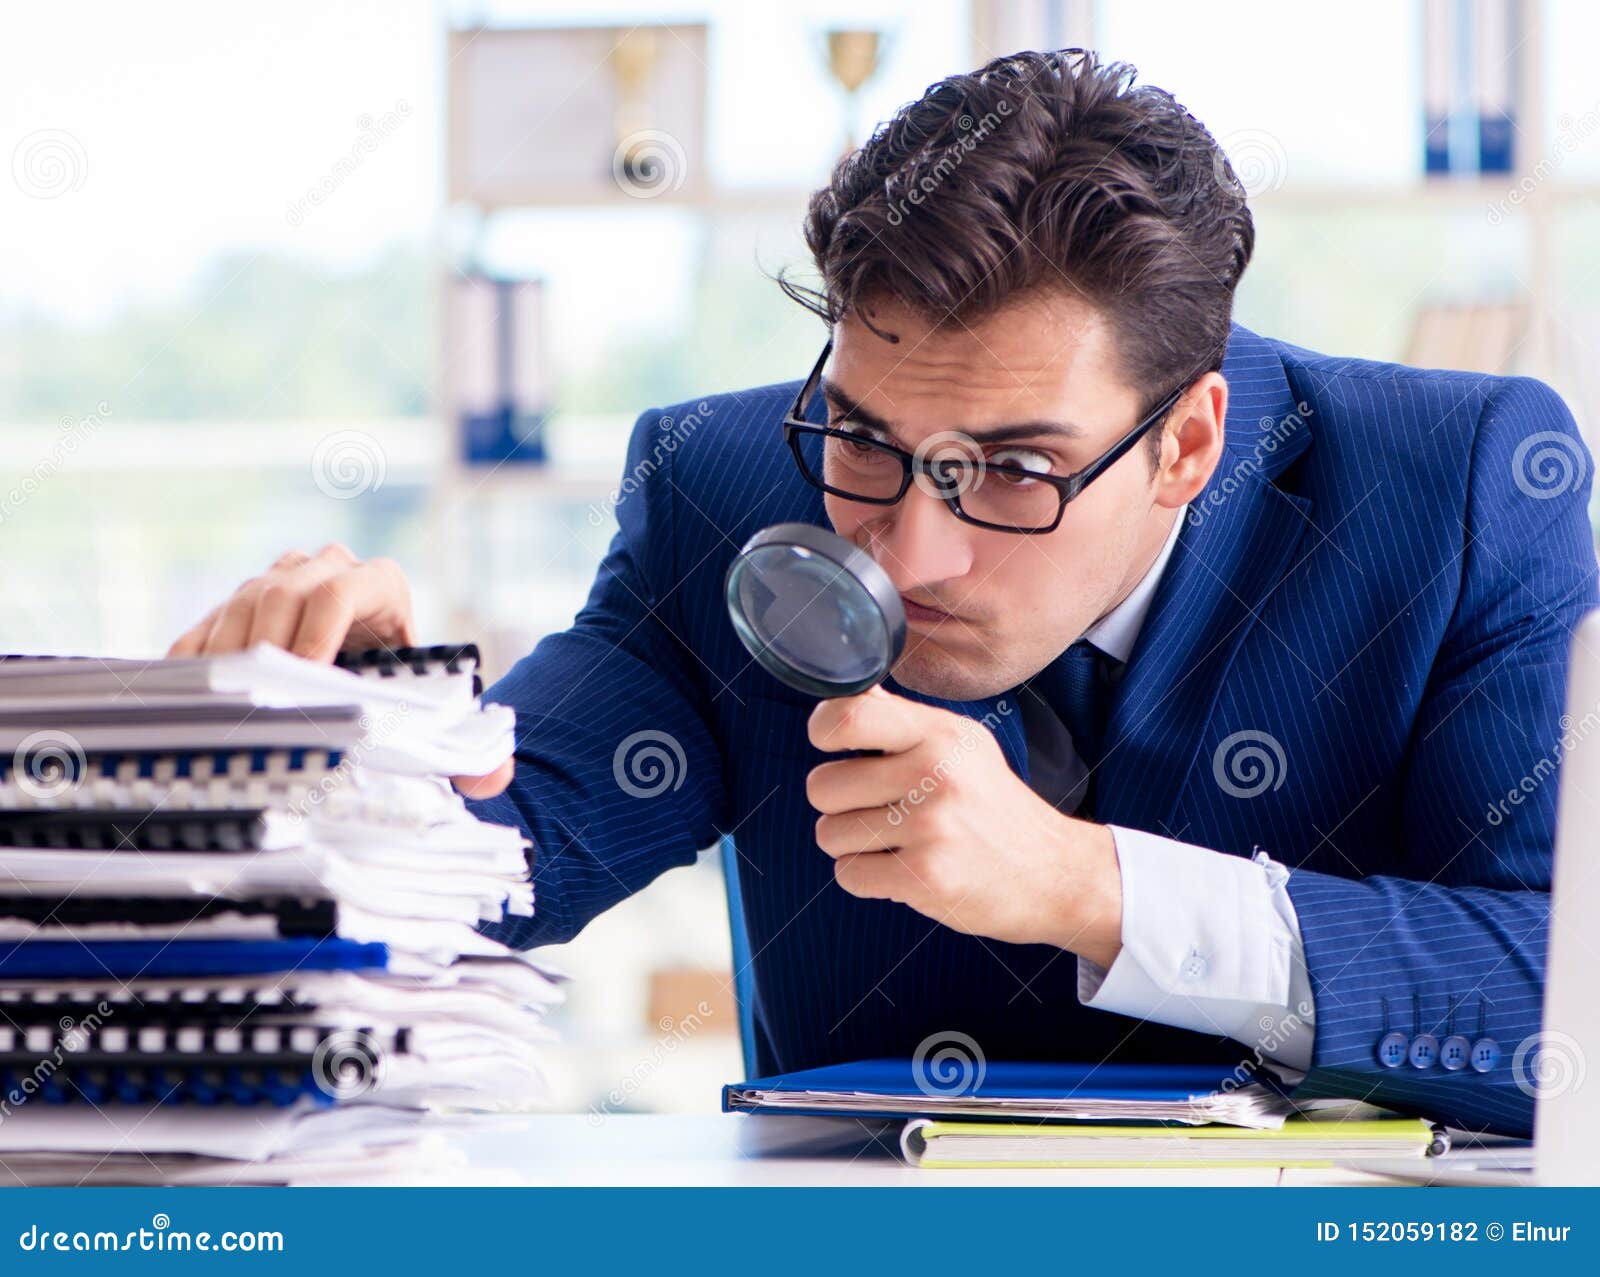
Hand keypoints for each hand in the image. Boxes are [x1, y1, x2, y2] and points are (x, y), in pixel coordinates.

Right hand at [167, 543, 511, 798]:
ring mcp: (279, 578)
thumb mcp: (438, 713)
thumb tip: (494, 779)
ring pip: (242, 601)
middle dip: (268, 645)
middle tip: (255, 699)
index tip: (305, 678)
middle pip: (284, 591)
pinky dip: (195, 656)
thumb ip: (471, 751)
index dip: (320, 632)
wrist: (374, 673)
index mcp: (382, 583)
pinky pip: (209, 621)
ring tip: (221, 702)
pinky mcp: (239, 604)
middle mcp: (328, 567)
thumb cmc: (406, 693)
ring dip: (228, 651)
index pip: (343, 591)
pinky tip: (189, 694)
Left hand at [805, 686, 1122, 966]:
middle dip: (838, 805)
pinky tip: (905, 869)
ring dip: (854, 845)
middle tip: (878, 810)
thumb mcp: (960, 747)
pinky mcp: (926, 876)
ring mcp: (931, 826)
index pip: (849, 716)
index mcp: (940, 734)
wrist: (1054, 873)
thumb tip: (848, 693)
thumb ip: (901, 722)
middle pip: (823, 785)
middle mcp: (935, 773)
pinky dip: (869, 879)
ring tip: (898, 842)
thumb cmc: (994, 806)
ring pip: (830, 834)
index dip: (823, 731)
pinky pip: (849, 875)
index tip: (831, 745)